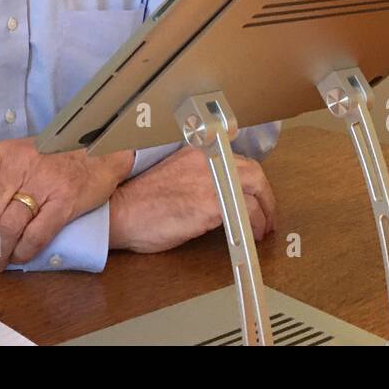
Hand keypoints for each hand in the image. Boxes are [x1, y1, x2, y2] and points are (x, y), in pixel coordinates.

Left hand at [0, 138, 132, 275]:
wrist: (98, 151)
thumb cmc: (49, 158)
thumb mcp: (15, 157)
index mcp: (0, 153)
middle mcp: (19, 164)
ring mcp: (44, 182)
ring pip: (9, 227)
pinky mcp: (65, 200)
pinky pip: (36, 235)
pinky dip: (23, 253)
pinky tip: (18, 258)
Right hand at [108, 145, 275, 253]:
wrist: (120, 211)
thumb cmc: (139, 201)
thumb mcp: (172, 175)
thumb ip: (197, 177)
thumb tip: (217, 194)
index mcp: (196, 152)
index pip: (237, 161)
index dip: (251, 182)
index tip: (255, 197)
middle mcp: (207, 160)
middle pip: (254, 173)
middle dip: (266, 196)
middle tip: (267, 215)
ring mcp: (211, 181)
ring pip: (256, 191)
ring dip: (264, 212)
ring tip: (262, 229)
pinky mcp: (211, 204)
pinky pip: (246, 212)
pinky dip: (254, 224)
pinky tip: (251, 236)